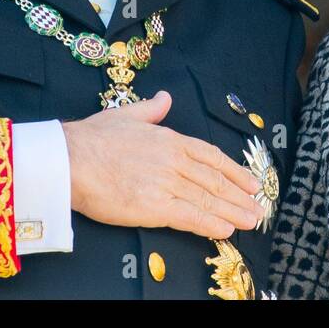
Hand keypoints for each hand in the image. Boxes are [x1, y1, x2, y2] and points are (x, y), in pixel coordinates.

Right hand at [61, 90, 263, 238]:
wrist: (70, 158)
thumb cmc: (92, 138)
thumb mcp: (126, 114)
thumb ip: (151, 109)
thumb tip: (165, 97)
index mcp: (170, 139)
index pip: (211, 156)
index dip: (234, 170)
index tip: (250, 182)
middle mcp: (174, 160)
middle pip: (215, 180)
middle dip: (240, 195)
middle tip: (259, 207)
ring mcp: (167, 183)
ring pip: (208, 199)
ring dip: (233, 211)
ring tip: (251, 220)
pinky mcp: (155, 206)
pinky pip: (190, 217)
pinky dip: (211, 224)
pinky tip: (226, 230)